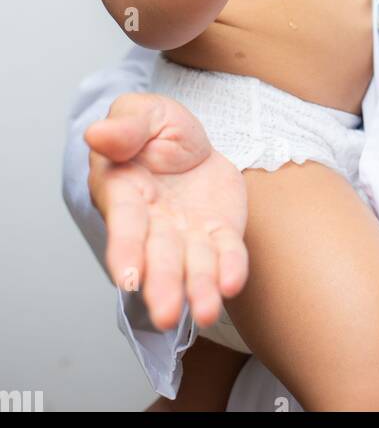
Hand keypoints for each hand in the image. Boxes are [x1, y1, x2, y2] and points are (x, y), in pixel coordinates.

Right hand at [85, 92, 247, 331]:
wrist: (189, 138)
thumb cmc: (152, 127)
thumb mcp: (140, 112)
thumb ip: (124, 126)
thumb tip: (96, 133)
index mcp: (125, 192)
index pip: (125, 224)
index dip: (125, 251)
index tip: (127, 279)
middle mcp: (154, 222)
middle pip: (159, 257)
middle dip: (163, 285)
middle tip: (168, 315)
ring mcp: (188, 231)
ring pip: (193, 264)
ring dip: (199, 289)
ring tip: (207, 312)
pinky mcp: (219, 230)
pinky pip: (227, 252)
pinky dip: (230, 269)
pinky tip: (232, 285)